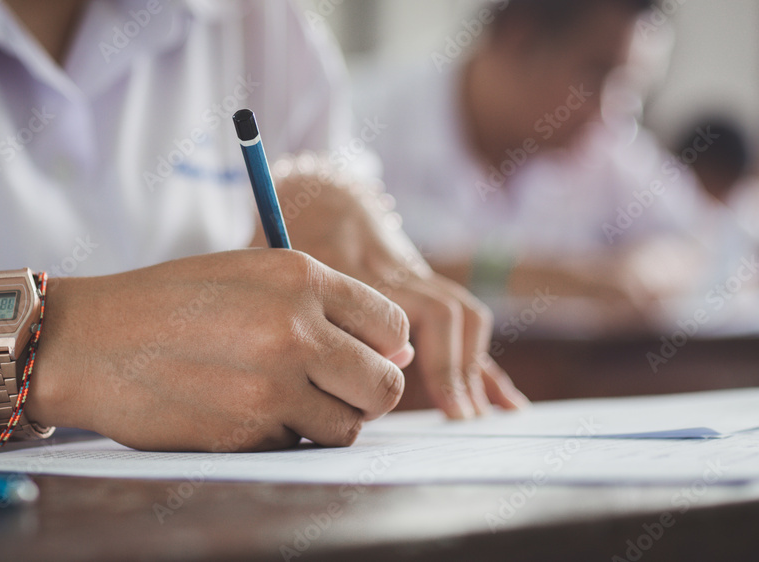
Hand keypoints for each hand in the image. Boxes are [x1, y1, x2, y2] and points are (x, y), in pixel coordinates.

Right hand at [28, 250, 413, 451]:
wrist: (89, 342)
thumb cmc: (171, 303)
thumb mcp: (249, 275)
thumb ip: (324, 305)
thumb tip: (403, 354)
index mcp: (300, 277)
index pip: (393, 326)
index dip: (384, 347)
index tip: (359, 355)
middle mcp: (294, 330)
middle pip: (386, 386)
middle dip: (368, 393)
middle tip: (334, 389)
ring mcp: (271, 387)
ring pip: (349, 427)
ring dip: (327, 421)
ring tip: (286, 400)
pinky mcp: (245, 435)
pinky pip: (298, 446)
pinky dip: (281, 437)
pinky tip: (242, 411)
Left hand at [267, 156, 528, 418]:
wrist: (322, 198)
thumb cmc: (286, 241)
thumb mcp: (275, 269)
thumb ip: (285, 312)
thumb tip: (305, 381)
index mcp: (351, 269)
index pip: (390, 312)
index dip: (402, 349)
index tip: (400, 388)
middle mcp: (394, 272)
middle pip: (443, 310)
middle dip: (452, 366)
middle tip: (457, 417)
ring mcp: (417, 278)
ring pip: (462, 315)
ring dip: (475, 367)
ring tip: (474, 417)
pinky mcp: (426, 291)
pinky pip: (464, 327)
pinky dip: (484, 368)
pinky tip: (507, 405)